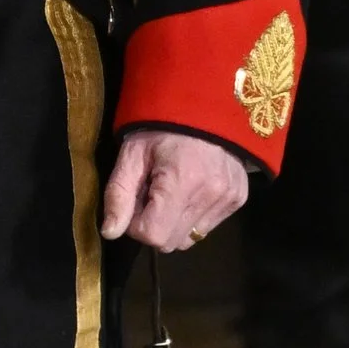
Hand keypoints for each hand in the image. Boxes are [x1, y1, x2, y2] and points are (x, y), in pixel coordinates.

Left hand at [101, 129, 249, 254]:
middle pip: (171, 242)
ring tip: (173, 192)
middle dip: (154, 226)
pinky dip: (194, 216)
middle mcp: (210, 195)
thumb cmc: (162, 127)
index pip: (153, 235)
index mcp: (181, 182)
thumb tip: (110, 233)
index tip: (137, 201)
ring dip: (174, 223)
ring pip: (189, 239)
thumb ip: (118, 194)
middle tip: (152, 195)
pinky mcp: (239, 198)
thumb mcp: (132, 154)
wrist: (207, 104)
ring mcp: (228, 198)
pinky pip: (207, 227)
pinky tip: (192, 190)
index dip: (136, 225)